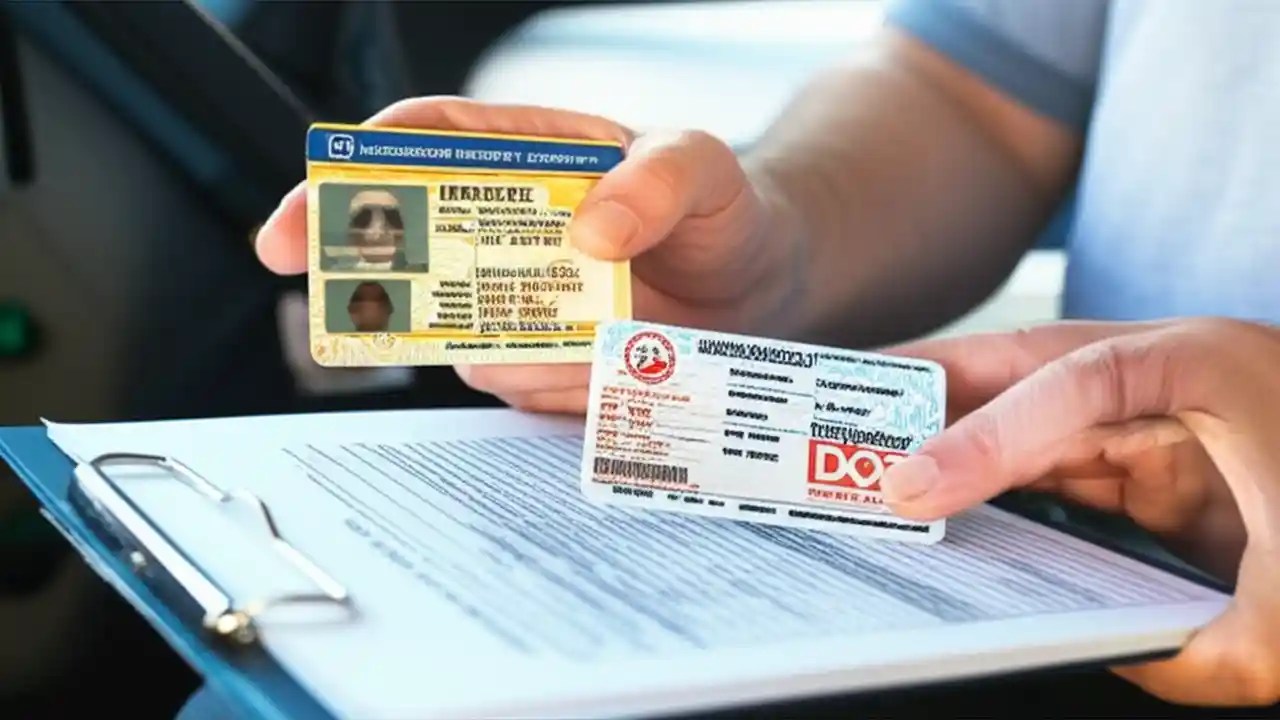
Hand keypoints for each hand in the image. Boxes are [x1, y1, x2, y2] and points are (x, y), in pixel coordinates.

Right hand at [255, 96, 798, 412]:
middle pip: (406, 248)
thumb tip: (590, 229)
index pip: (418, 145)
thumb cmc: (723, 206)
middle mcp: (506, 227)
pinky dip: (557, 388)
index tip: (305, 219)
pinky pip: (522, 386)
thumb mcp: (703, 165)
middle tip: (365, 314)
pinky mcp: (544, 358)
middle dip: (371, 282)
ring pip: (463, 336)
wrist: (760, 284)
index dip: (350, 175)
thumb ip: (657, 178)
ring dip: (507, 352)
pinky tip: (608, 369)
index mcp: (525, 154)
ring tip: (593, 344)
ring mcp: (519, 298)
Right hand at [878, 318, 1279, 706]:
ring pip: (1029, 409)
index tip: (909, 482)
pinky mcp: (1155, 462)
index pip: (1071, 383)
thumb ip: (1217, 653)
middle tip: (839, 405)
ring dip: (950, 431)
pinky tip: (944, 493)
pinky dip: (992, 472)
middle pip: (1029, 364)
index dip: (984, 432)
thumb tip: (1130, 664)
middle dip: (935, 386)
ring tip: (867, 448)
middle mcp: (1174, 378)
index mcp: (1211, 370)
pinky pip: (1054, 460)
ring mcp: (1161, 416)